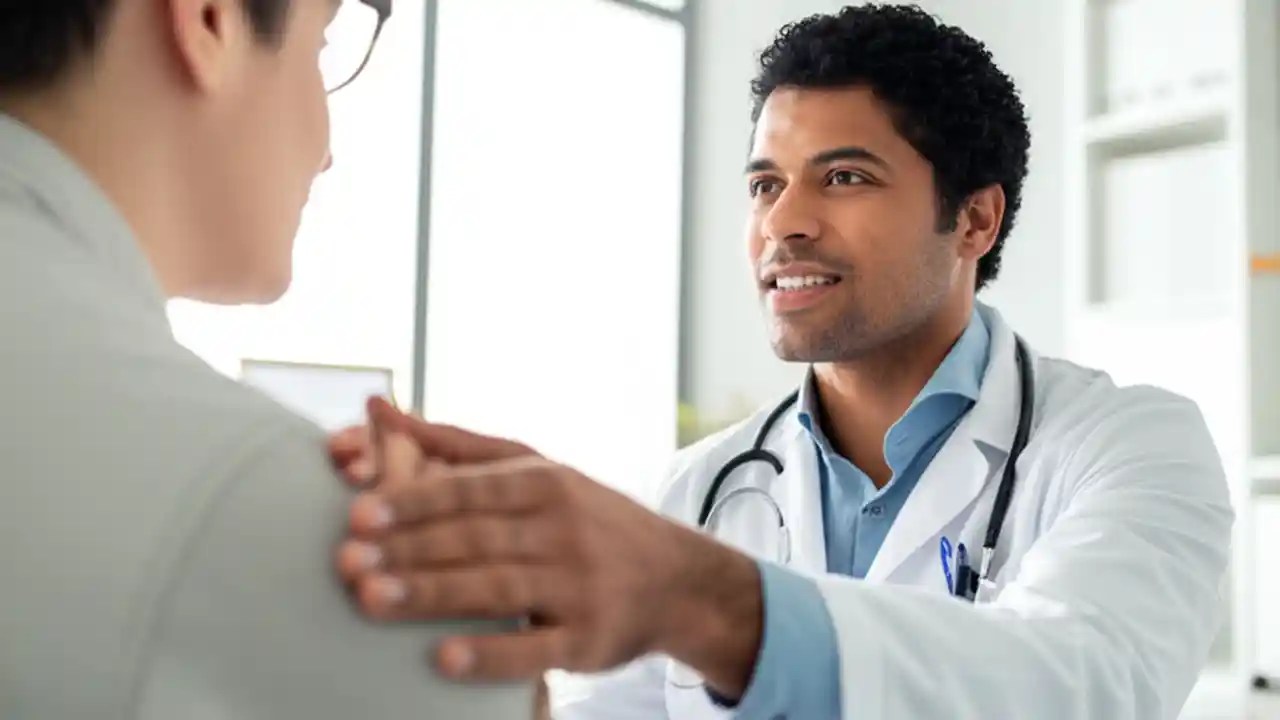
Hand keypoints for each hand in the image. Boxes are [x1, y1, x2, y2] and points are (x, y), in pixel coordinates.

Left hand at [336, 399, 764, 698]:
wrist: (678, 579)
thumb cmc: (589, 519)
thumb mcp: (541, 470)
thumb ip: (461, 445)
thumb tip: (381, 411)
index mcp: (548, 485)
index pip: (474, 491)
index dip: (416, 503)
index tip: (360, 513)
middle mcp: (565, 531)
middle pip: (476, 539)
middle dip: (409, 549)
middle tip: (347, 560)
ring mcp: (579, 587)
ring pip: (496, 588)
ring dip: (431, 594)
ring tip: (371, 599)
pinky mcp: (587, 641)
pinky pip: (534, 648)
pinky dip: (489, 654)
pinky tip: (442, 659)